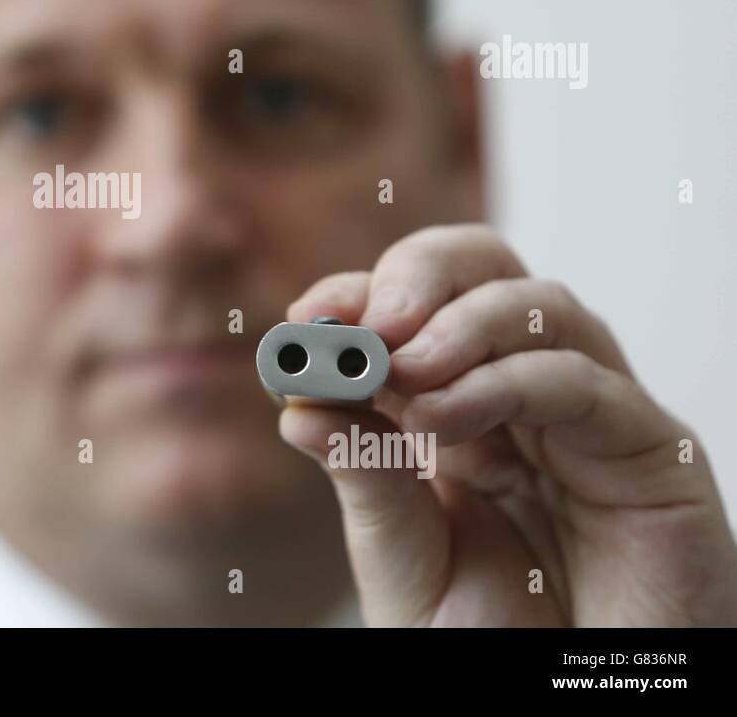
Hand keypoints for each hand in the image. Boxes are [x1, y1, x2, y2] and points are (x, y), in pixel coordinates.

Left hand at [278, 223, 736, 625]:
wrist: (564, 710)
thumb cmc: (491, 638)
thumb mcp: (402, 554)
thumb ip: (362, 473)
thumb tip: (297, 406)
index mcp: (457, 407)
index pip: (415, 309)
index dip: (362, 295)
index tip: (309, 316)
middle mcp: (524, 395)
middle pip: (487, 274)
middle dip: (421, 277)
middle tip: (370, 319)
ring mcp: (588, 415)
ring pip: (543, 307)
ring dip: (460, 324)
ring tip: (402, 369)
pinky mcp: (650, 449)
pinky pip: (583, 383)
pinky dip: (507, 382)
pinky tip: (444, 416)